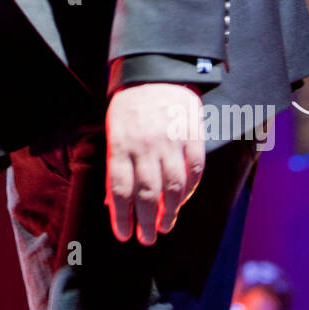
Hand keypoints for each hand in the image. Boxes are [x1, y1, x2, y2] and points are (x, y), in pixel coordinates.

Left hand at [105, 82, 204, 244]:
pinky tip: (183, 200)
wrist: (157, 70)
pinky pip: (194, 170)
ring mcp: (171, 140)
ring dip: (170, 212)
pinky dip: (190, 189)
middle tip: (147, 238)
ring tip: (165, 226)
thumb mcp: (114, 131)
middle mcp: (146, 145)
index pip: (120, 190)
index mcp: (122, 144)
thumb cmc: (131, 106)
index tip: (125, 235)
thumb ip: (117, 165)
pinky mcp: (192, 135)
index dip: (123, 217)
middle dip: (146, 222)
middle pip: (147, 193)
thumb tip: (114, 203)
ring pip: (173, 186)